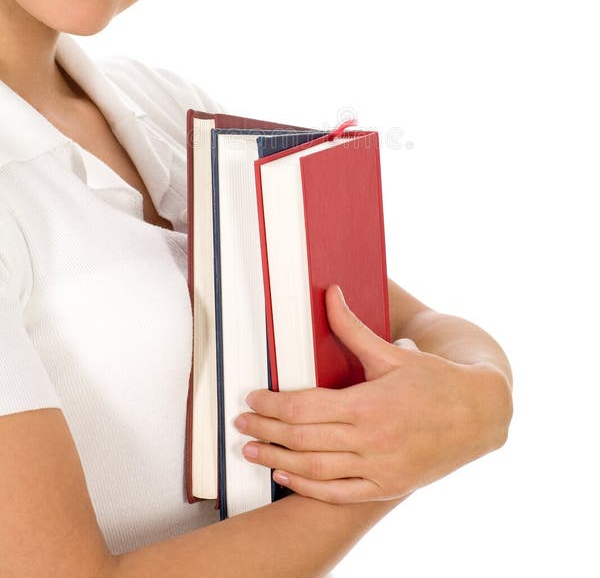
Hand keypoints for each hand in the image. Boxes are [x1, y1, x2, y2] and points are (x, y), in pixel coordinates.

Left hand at [234, 285, 511, 503]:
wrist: (480, 415)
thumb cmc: (435, 380)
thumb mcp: (393, 353)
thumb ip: (353, 328)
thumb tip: (330, 293)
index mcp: (370, 404)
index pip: (307, 406)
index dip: (274, 404)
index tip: (253, 397)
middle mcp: (373, 439)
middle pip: (304, 439)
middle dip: (266, 430)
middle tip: (240, 422)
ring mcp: (380, 468)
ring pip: (315, 470)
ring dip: (277, 459)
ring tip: (250, 450)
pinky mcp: (387, 486)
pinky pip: (339, 492)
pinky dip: (307, 487)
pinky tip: (285, 475)